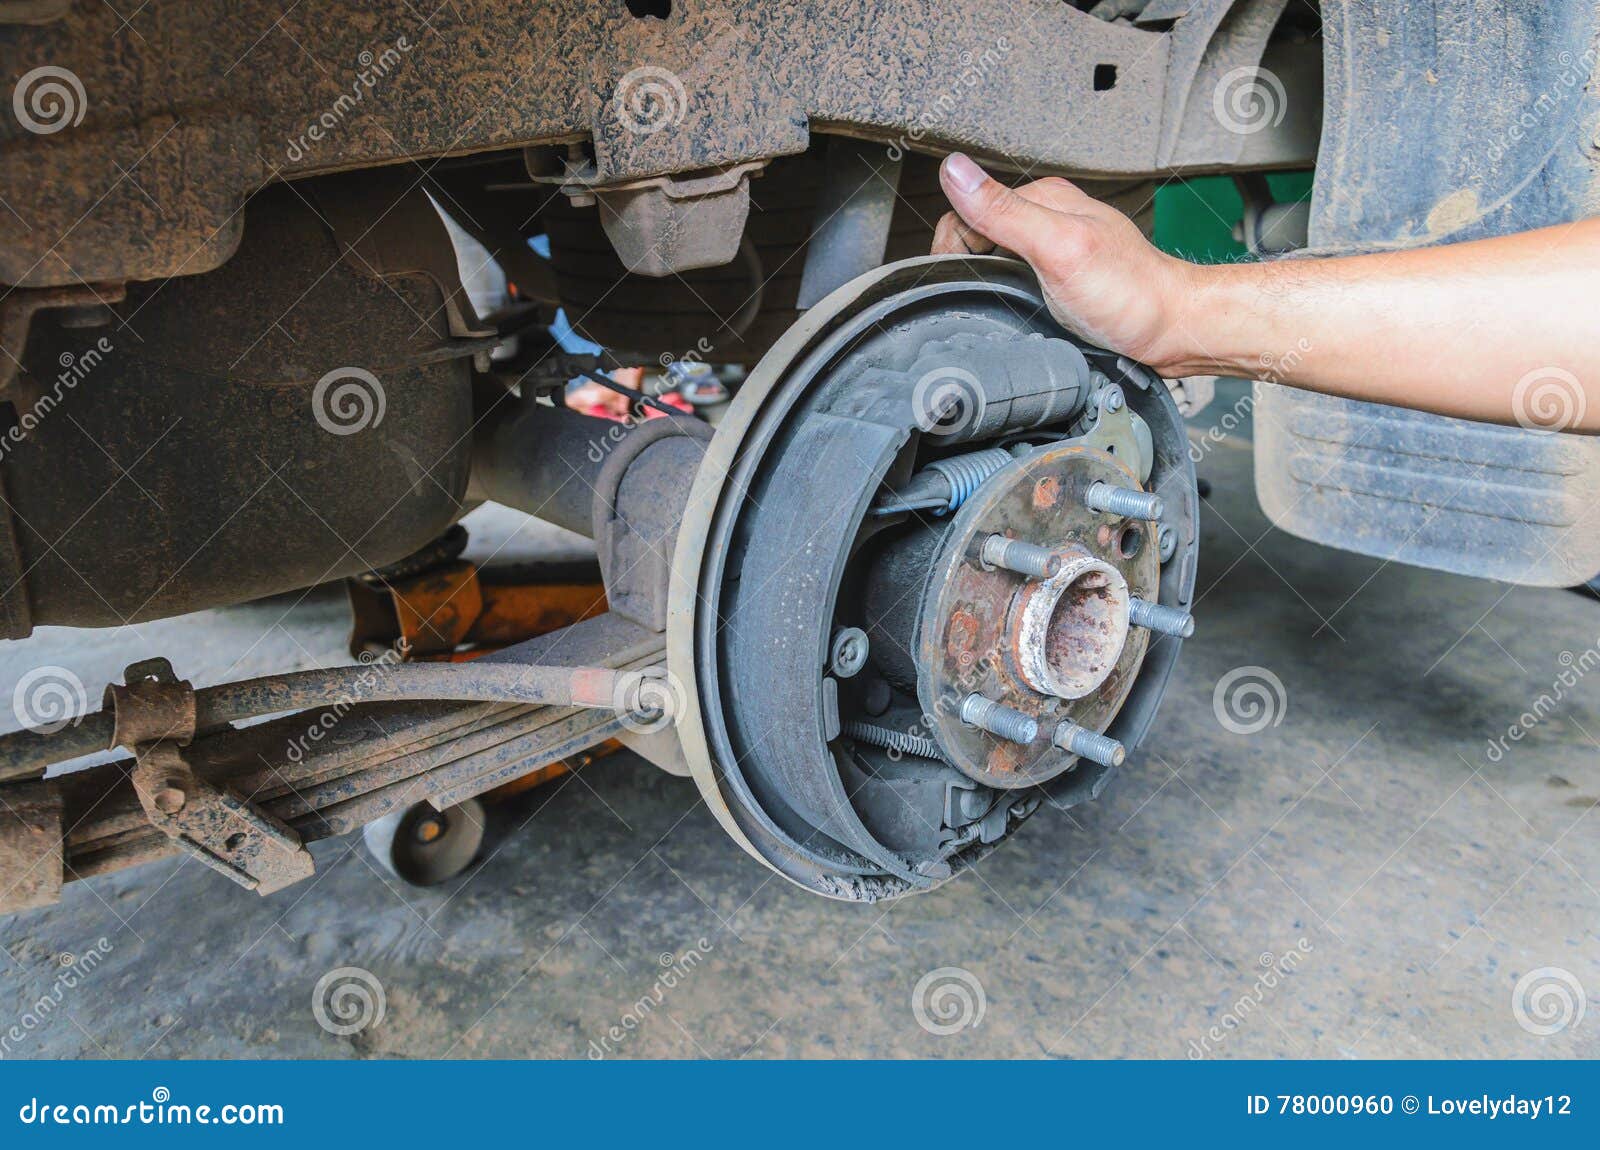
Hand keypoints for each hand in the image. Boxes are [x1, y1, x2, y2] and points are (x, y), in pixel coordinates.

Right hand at [932, 153, 1198, 375]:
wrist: (1171, 331)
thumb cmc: (1129, 294)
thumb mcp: (1058, 248)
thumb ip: (1004, 211)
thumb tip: (954, 170)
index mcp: (1042, 199)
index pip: (967, 210)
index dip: (951, 248)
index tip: (957, 280)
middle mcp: (1047, 217)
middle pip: (977, 234)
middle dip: (967, 266)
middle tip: (982, 299)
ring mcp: (1054, 246)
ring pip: (994, 258)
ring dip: (986, 283)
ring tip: (1001, 306)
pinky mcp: (1060, 275)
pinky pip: (1014, 278)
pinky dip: (1006, 296)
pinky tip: (1019, 311)